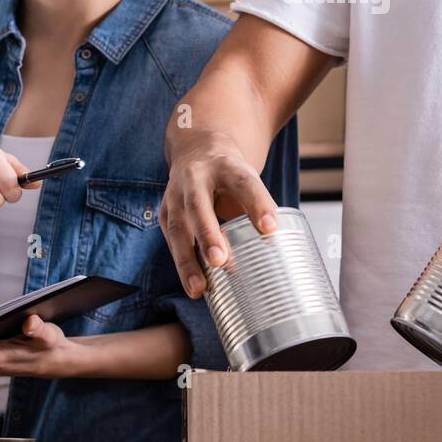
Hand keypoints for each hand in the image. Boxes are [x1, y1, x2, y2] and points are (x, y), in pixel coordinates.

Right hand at [159, 128, 278, 298]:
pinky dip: (182, 264)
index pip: (244, 183)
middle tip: (220, 261)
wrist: (197, 152)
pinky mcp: (164, 213)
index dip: (257, 205)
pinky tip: (193, 286)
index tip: (271, 228)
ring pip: (177, 227)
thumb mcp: (247, 180)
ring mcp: (175, 195)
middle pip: (198, 205)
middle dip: (208, 234)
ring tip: (200, 288)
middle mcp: (196, 178)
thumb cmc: (230, 176)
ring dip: (187, 260)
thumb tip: (277, 250)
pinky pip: (171, 241)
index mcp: (226, 166)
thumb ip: (259, 207)